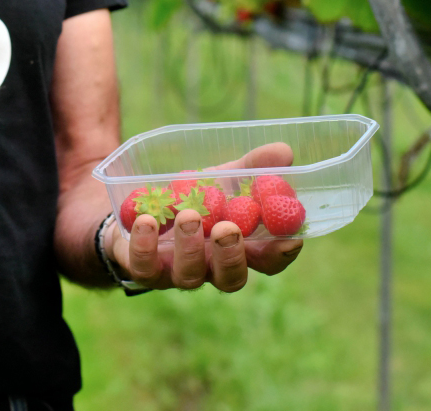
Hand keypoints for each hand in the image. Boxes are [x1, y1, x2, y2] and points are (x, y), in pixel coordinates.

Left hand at [106, 142, 302, 291]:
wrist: (141, 208)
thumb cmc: (195, 198)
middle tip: (226, 229)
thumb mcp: (223, 179)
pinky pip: (145, 267)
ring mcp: (178, 273)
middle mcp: (212, 268)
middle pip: (231, 278)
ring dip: (191, 246)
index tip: (289, 240)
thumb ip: (253, 167)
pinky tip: (147, 220)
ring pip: (189, 275)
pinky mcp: (145, 270)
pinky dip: (146, 245)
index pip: (267, 262)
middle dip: (230, 256)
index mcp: (238, 248)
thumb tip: (286, 151)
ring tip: (188, 214)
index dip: (280, 255)